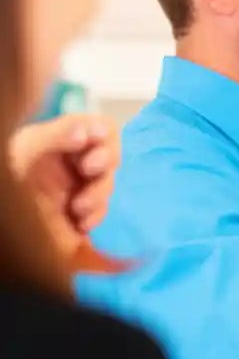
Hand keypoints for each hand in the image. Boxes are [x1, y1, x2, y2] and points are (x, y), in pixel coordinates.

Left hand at [9, 113, 119, 257]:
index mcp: (57, 139)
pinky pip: (101, 211)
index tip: (96, 140)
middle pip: (109, 153)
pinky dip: (95, 216)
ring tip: (78, 207)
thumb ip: (56, 135)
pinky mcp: (78, 214)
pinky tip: (79, 222)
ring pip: (107, 183)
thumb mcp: (25, 150)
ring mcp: (76, 188)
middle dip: (105, 162)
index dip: (102, 133)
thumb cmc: (6, 183)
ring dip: (99, 194)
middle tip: (89, 169)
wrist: (4, 231)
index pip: (95, 126)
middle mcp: (70, 162)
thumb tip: (94, 130)